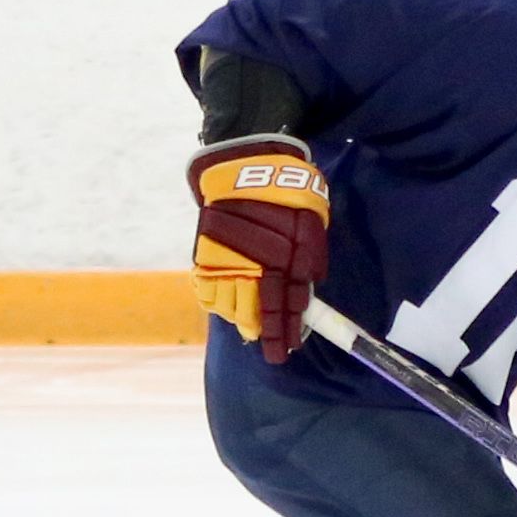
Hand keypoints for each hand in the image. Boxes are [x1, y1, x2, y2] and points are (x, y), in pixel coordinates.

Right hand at [188, 135, 328, 362]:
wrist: (243, 165)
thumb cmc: (285, 194)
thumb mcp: (311, 224)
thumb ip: (310, 260)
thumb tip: (307, 289)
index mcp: (282, 261)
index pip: (284, 307)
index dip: (285, 331)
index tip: (287, 351)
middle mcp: (252, 267)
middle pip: (254, 313)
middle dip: (263, 333)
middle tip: (268, 349)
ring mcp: (225, 263)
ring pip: (230, 307)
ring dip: (241, 319)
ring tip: (249, 326)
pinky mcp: (205, 256)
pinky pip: (207, 292)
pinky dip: (217, 303)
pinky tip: (227, 306)